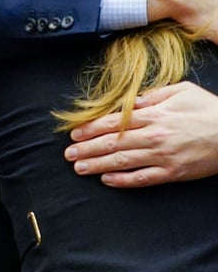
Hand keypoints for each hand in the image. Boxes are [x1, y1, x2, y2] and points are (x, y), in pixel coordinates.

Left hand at [65, 81, 217, 186]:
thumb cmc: (209, 109)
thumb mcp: (180, 91)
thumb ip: (152, 95)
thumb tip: (130, 101)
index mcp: (153, 115)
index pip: (113, 122)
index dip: (91, 128)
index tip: (74, 133)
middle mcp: (154, 136)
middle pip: (113, 143)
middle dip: (87, 148)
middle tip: (68, 154)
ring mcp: (163, 156)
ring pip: (122, 162)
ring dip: (97, 165)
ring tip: (79, 168)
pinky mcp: (173, 173)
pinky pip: (143, 179)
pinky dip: (123, 180)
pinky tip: (106, 180)